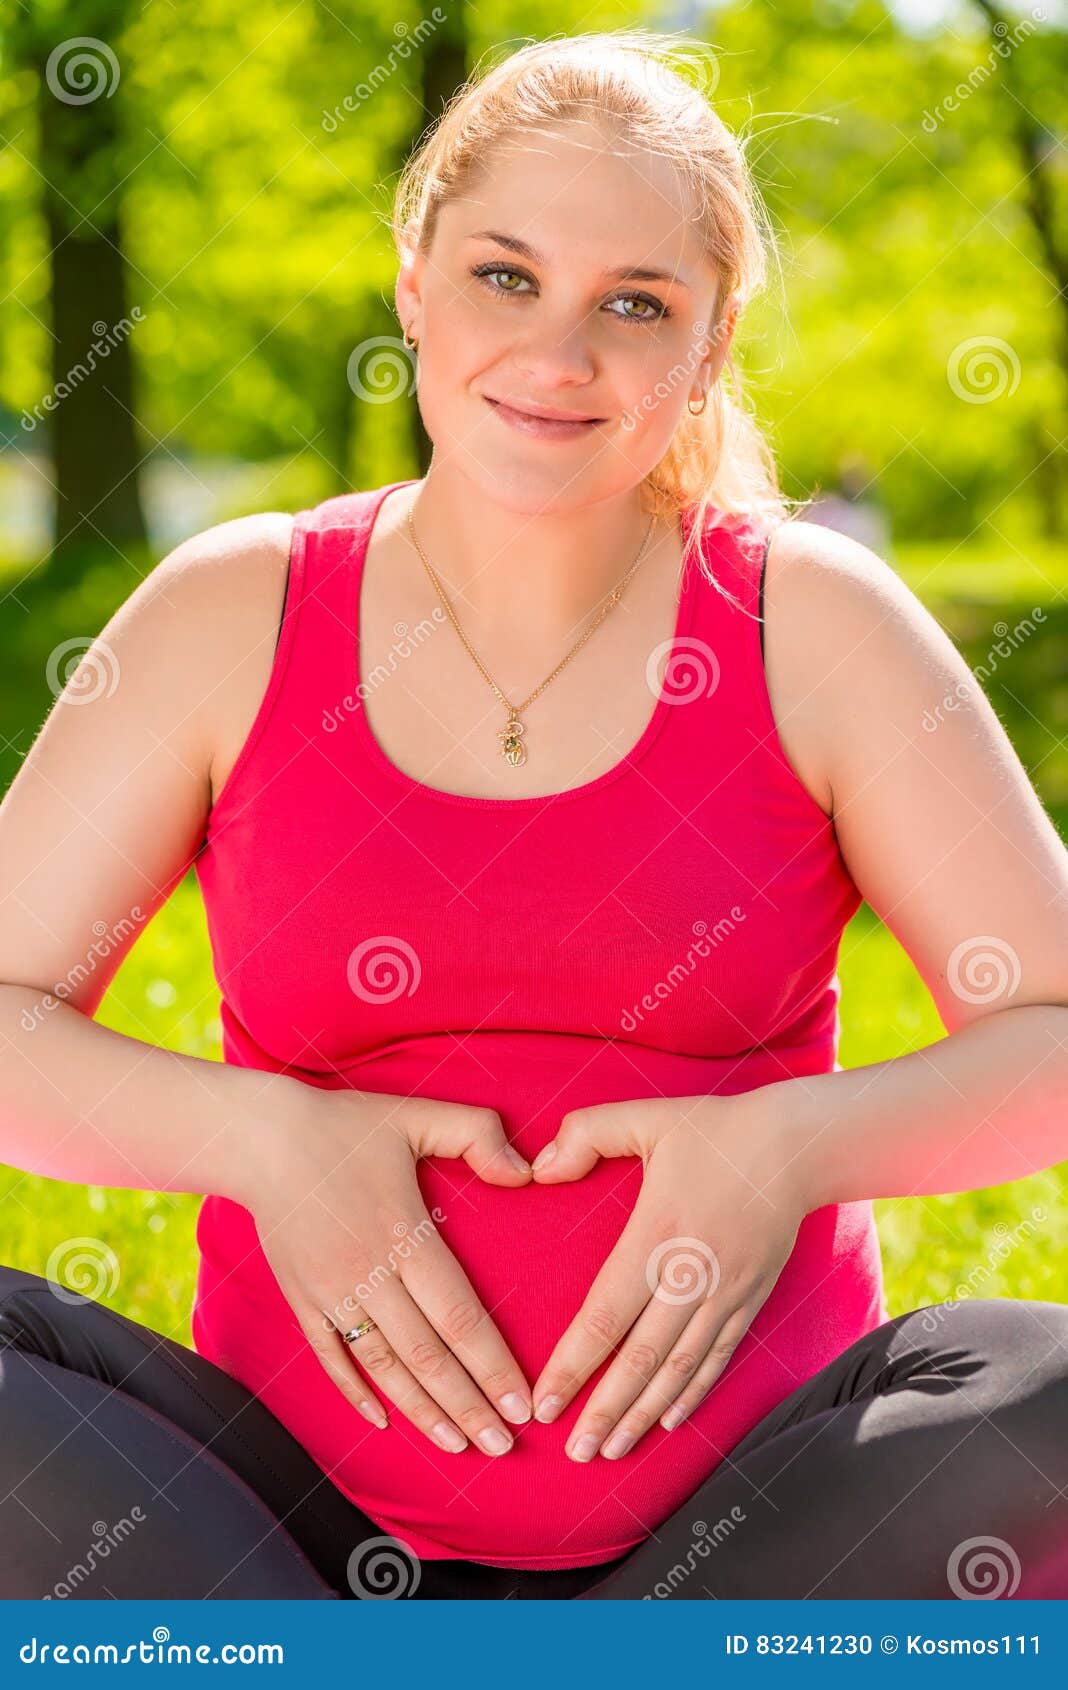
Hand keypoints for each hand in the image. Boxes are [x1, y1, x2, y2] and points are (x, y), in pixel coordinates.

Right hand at [243, 1085, 534, 1456]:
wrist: (258, 1137)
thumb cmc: (346, 1125)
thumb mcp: (418, 1115)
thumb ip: (477, 1135)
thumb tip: (527, 1171)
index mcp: (404, 1236)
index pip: (460, 1318)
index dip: (493, 1367)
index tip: (523, 1406)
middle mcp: (368, 1275)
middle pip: (427, 1357)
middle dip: (468, 1407)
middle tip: (504, 1448)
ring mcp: (330, 1293)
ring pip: (383, 1368)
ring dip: (422, 1411)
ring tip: (458, 1446)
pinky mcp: (301, 1299)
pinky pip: (331, 1357)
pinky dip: (356, 1393)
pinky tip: (382, 1423)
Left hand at [527, 1089, 809, 1461]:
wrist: (795, 1145)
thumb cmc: (713, 1130)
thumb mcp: (644, 1118)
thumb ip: (585, 1134)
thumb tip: (538, 1168)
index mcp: (657, 1236)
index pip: (605, 1316)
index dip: (573, 1365)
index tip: (545, 1403)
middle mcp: (691, 1276)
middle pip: (642, 1359)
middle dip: (604, 1411)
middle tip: (572, 1453)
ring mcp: (725, 1294)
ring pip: (680, 1370)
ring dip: (644, 1415)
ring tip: (611, 1451)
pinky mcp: (750, 1300)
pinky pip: (717, 1358)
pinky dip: (692, 1395)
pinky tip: (668, 1422)